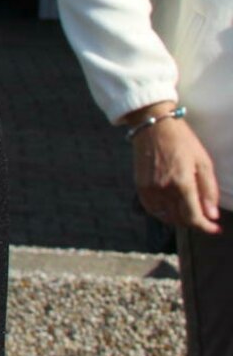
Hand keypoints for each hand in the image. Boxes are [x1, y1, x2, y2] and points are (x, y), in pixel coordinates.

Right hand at [129, 111, 221, 233]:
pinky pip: (152, 209)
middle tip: (205, 217)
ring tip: (189, 212)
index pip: (194, 217)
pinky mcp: (140, 186)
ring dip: (180, 219)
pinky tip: (172, 207)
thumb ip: (209, 191)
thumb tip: (212, 215)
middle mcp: (163, 189)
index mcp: (182, 183)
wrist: (153, 126)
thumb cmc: (182, 141)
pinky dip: (164, 213)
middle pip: (181, 219)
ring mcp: (149, 189)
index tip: (215, 229)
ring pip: (166, 217)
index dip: (206, 227)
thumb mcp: (204, 162)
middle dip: (195, 222)